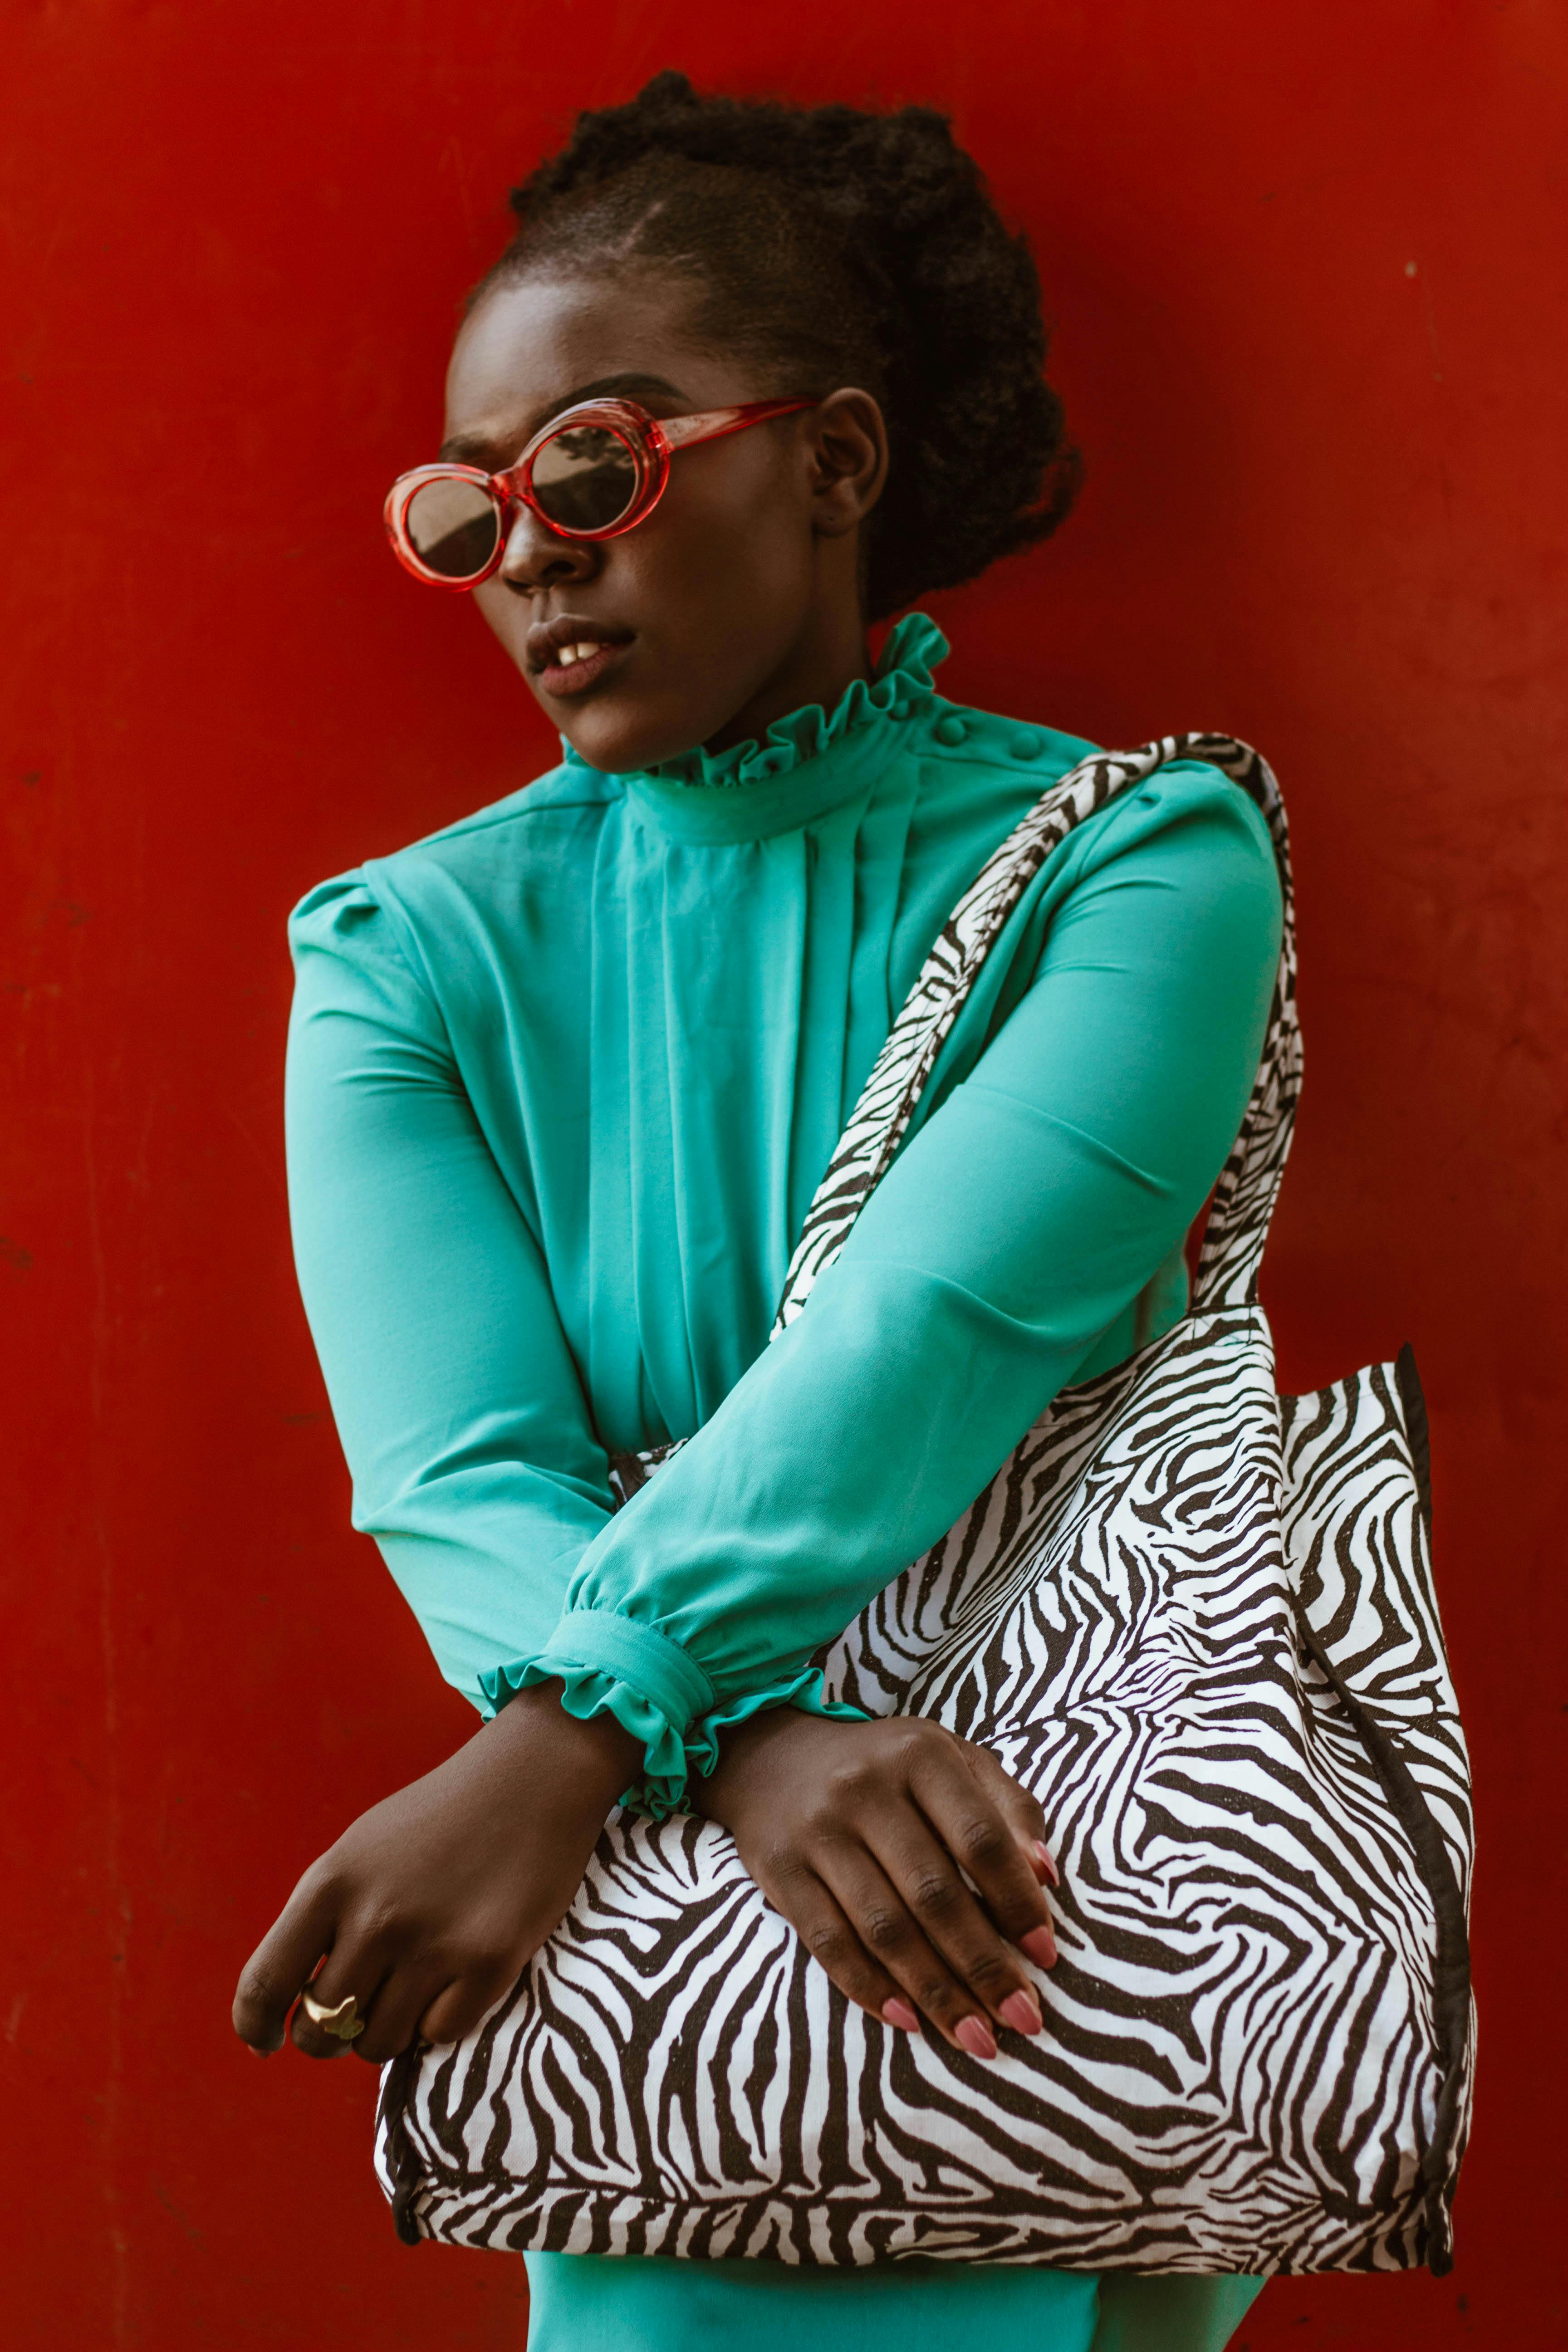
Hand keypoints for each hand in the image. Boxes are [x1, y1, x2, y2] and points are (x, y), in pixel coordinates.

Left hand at [232, 1683, 638, 2063]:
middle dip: (328, 2036)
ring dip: (387, 2030)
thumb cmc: (443, 1815)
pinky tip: (454, 1980)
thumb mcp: (362, 1850)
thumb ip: (326, 1917)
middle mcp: (375, 1919)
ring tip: (411, 1990)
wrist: (535, 1777)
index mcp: (332, 1882)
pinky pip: (438, 2036)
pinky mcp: (489, 1965)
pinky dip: (439, 2021)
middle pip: (321, 2028)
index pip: (265, 1982)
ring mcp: (433, 1946)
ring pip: (378, 2042)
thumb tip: (294, 2002)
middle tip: (353, 2018)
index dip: (254, 2024)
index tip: (265, 2043)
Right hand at [694, 1710, 1058, 2058]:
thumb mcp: (952, 1762)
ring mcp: (818, 1831)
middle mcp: (865, 1789)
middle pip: (934, 1894)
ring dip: (936, 1993)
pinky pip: (829, 1942)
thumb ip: (1007, 1809)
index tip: (1047, 1957)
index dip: (1018, 1902)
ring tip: (978, 2038)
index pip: (981, 1838)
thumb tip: (1046, 1874)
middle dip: (984, 1966)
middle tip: (1024, 2019)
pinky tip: (908, 2021)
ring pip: (885, 1928)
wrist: (774, 1756)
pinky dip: (871, 1988)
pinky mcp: (779, 1870)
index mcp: (920, 1755)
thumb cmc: (887, 1769)